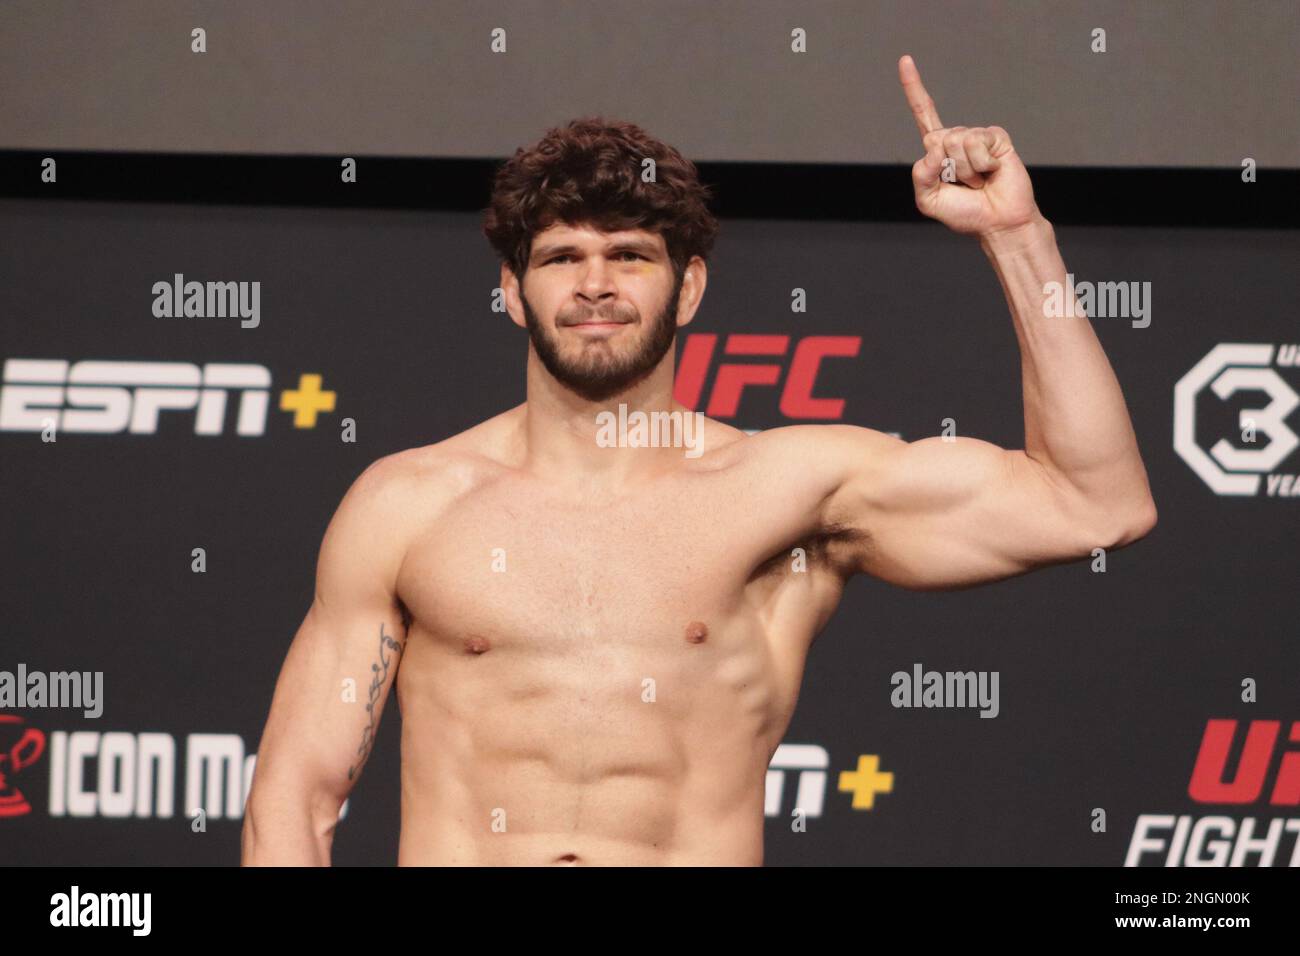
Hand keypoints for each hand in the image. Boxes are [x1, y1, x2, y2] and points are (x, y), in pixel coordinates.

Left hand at [898, 54, 1041, 236]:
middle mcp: (957, 138)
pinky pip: (978, 143)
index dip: (913, 88)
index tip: (905, 60)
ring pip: (956, 142)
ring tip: (978, 181)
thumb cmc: (965, 214)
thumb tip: (934, 147)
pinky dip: (982, 165)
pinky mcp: (996, 138)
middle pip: (935, 138)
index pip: (924, 114)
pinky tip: (992, 172)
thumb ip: (921, 176)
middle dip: (946, 167)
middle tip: (964, 184)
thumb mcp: (929, 201)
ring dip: (965, 170)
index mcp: (938, 151)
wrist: (998, 222)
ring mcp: (977, 136)